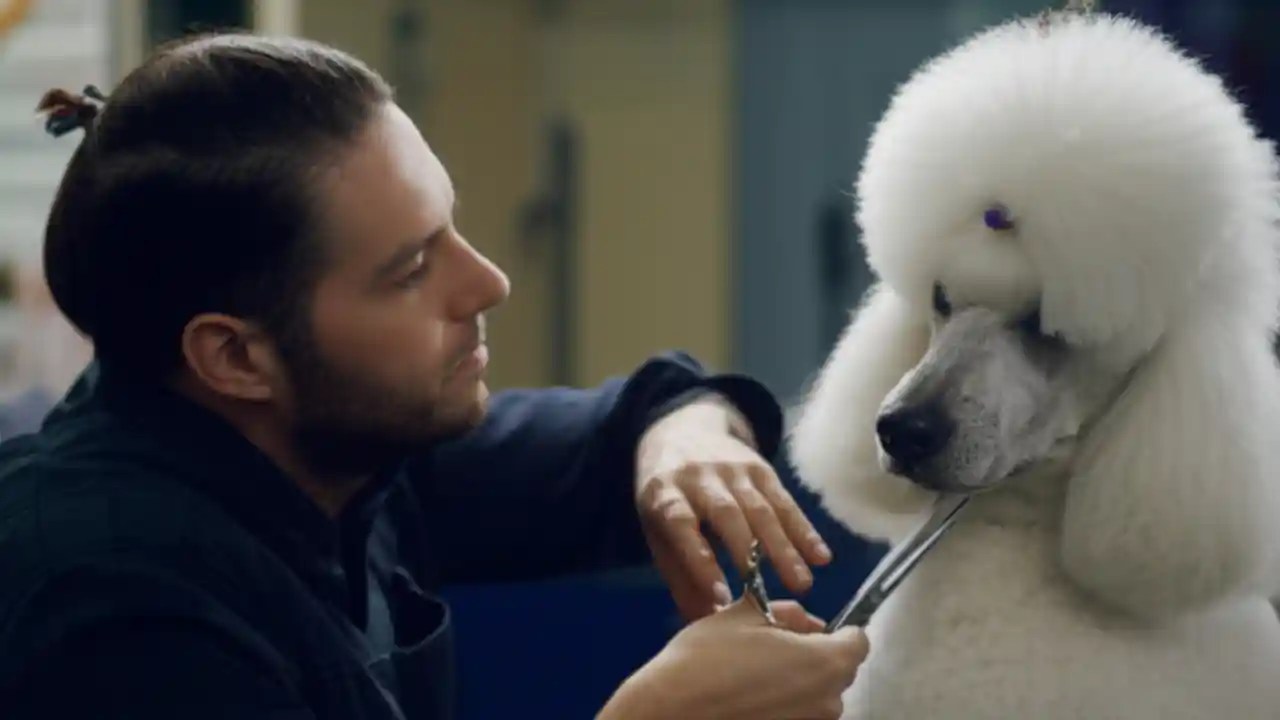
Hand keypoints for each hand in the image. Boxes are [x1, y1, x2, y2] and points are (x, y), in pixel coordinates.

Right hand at [598, 600, 867, 719]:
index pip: (859, 642)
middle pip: (839, 671)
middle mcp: (828, 700)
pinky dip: (784, 706)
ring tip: (756, 675)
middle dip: (816, 656)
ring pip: (818, 697)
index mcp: (825, 661)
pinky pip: (798, 715)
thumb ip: (787, 612)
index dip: (841, 631)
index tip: (811, 630)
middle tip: (773, 647)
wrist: (671, 711)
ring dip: (799, 683)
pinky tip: (750, 699)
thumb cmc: (707, 658)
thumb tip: (807, 621)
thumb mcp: (743, 615)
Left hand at [635, 395, 832, 619]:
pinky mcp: (760, 468)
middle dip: (754, 553)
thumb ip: (679, 574)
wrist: (682, 431)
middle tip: (776, 592)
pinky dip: (804, 529)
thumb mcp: (658, 529)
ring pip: (762, 508)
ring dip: (785, 546)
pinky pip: (785, 501)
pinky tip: (820, 556)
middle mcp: (700, 477)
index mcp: (666, 493)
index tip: (722, 596)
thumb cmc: (669, 497)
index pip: (682, 523)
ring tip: (802, 582)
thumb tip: (704, 621)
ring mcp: (733, 470)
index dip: (701, 559)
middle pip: (729, 514)